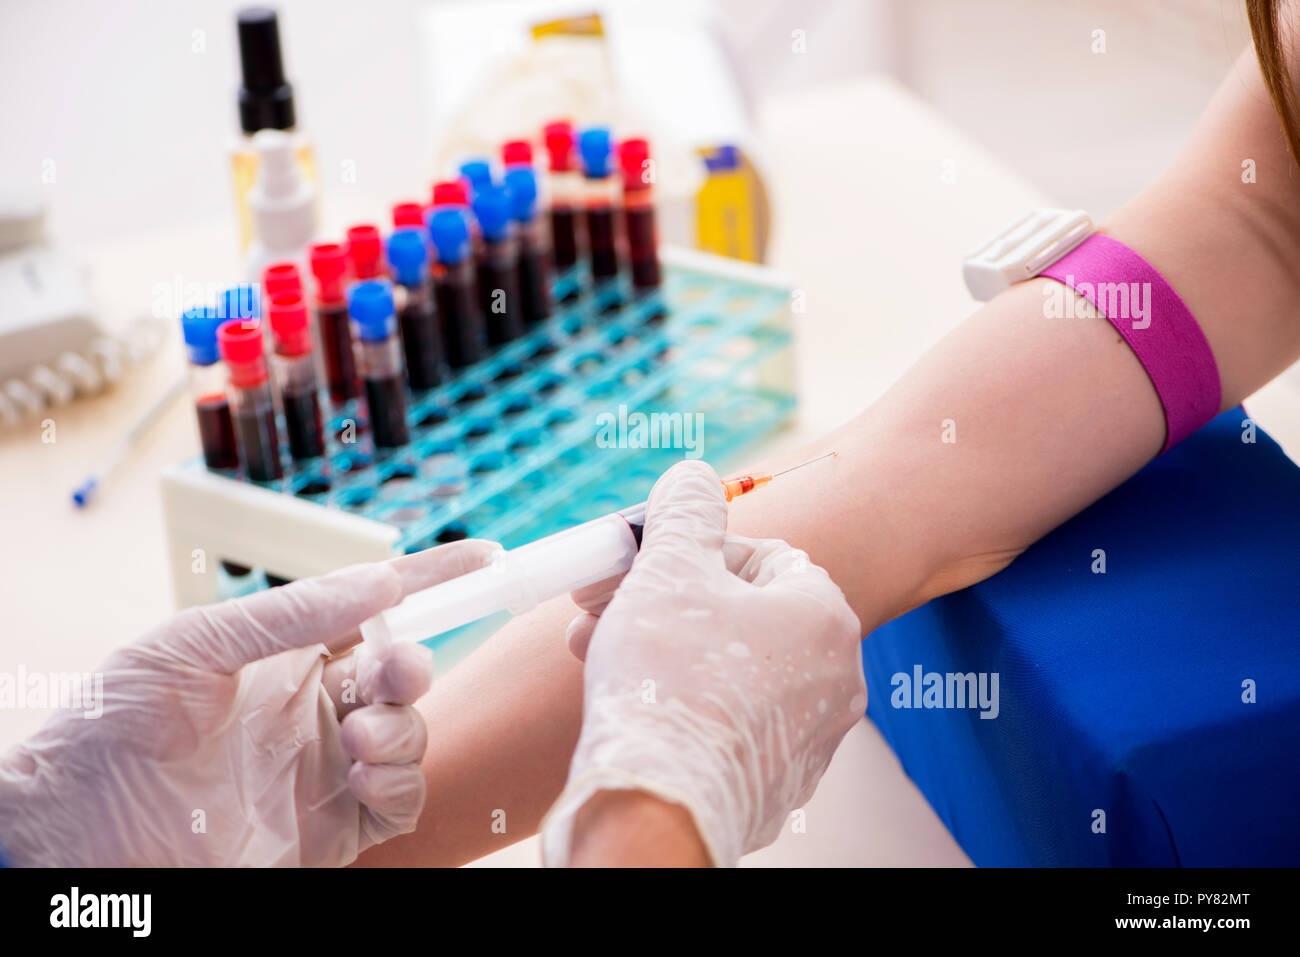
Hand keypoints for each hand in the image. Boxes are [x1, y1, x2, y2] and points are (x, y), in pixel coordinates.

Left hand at [0, 540, 498, 866]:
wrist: (72, 831)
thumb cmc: (113, 724)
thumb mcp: (194, 646)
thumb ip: (292, 615)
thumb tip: (383, 580)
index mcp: (284, 655)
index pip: (372, 609)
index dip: (431, 581)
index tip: (484, 557)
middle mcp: (312, 709)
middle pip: (399, 672)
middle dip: (413, 662)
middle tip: (396, 669)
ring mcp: (324, 770)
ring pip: (408, 734)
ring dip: (404, 726)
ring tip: (359, 736)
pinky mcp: (329, 830)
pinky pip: (397, 800)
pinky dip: (401, 782)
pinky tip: (364, 774)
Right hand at [542, 460, 866, 866]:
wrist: (656, 804)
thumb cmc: (668, 678)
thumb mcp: (668, 569)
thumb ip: (684, 512)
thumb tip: (693, 475)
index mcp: (825, 617)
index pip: (763, 557)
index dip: (693, 552)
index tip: (640, 564)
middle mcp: (836, 678)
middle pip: (741, 615)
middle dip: (665, 601)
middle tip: (601, 602)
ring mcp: (811, 738)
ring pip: (731, 669)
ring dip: (664, 648)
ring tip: (594, 648)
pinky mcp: (776, 783)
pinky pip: (730, 721)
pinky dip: (685, 703)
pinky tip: (632, 702)